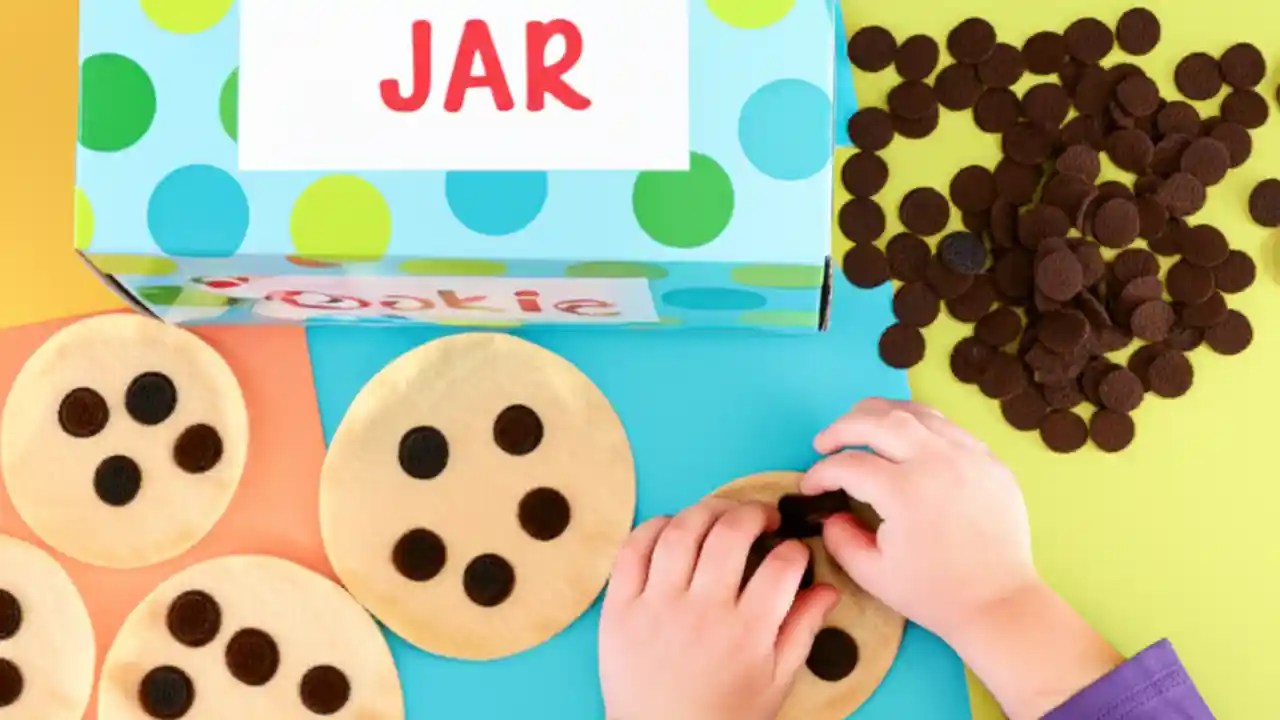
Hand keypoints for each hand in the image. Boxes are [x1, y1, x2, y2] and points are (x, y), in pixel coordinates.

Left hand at [599, 500, 839, 719]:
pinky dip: (653, 527)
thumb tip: (827, 589)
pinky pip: (632, 551)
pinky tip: (671, 525)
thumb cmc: (722, 716)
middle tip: (762, 517)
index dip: (796, 549)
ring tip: (720, 514)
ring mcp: (657, 606)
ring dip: (706, 510)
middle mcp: (702, 611)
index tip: (794, 552)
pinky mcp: (620, 608)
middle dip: (754, 513)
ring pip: (680, 532)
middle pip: (729, 534)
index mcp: (747, 632)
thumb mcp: (776, 682)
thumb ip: (802, 631)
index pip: (782, 566)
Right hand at [802, 397, 1034, 639]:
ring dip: (879, 414)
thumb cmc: (934, 594)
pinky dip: (919, 425)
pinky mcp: (990, 461)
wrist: (1000, 603)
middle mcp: (936, 462)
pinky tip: (906, 439)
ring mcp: (968, 456)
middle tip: (823, 443)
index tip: (810, 486)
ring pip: (916, 413)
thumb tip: (831, 513)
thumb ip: (840, 539)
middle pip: (878, 421)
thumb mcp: (873, 575)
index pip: (848, 465)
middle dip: (842, 428)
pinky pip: (948, 428)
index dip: (820, 473)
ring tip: (860, 425)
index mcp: (904, 492)